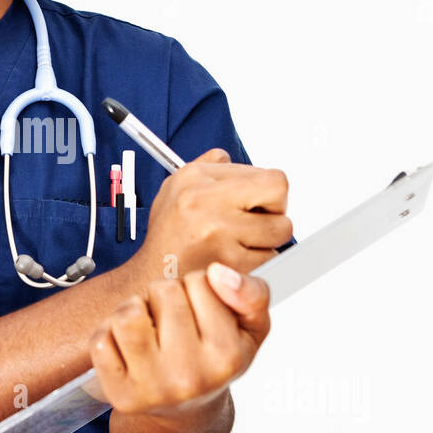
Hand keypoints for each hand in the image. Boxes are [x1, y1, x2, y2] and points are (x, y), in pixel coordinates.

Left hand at [89, 262, 270, 420]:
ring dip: (133, 310)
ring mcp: (152, 387)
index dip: (197, 287)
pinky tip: (128, 348)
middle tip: (172, 321)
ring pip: (127, 314)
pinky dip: (109, 334)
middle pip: (164, 290)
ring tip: (147, 327)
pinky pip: (100, 340)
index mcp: (227, 357)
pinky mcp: (120, 394)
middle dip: (165, 296)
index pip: (200, 281)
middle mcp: (191, 376)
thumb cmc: (214, 363)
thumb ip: (252, 295)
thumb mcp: (251, 329)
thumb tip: (219, 274)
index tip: (201, 310)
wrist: (187, 411)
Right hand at [134, 149, 291, 283]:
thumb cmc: (168, 236)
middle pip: (279, 191)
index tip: (256, 203)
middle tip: (258, 222)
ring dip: (268, 239)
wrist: (152, 275)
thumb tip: (227, 157)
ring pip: (279, 229)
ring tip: (243, 243)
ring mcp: (219, 231)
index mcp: (196, 177)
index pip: (264, 173)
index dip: (267, 190)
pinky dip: (259, 262)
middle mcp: (206, 199)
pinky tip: (236, 260)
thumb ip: (204, 168)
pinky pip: (269, 258)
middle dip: (276, 209)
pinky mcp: (229, 262)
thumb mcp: (174, 189)